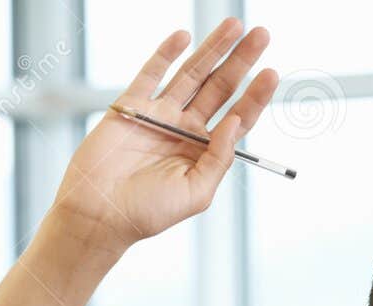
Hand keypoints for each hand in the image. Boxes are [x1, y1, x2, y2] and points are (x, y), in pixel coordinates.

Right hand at [49, 20, 278, 254]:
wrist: (100, 213)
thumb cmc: (147, 212)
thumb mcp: (196, 192)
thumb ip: (219, 159)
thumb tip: (234, 121)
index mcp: (204, 151)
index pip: (237, 116)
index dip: (255, 95)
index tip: (272, 73)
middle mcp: (185, 129)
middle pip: (221, 87)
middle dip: (242, 61)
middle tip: (262, 35)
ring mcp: (159, 114)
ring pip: (192, 73)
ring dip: (214, 49)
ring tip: (234, 26)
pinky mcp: (132, 105)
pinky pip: (151, 73)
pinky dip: (166, 53)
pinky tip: (185, 37)